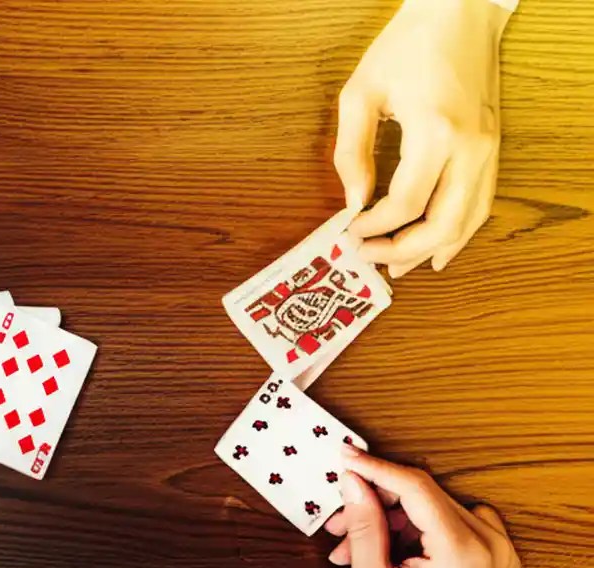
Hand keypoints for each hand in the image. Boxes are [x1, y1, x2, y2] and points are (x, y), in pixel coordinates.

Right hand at [325, 446, 520, 567]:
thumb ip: (364, 527)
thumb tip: (354, 483)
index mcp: (461, 549)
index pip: (414, 485)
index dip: (375, 467)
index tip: (345, 456)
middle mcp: (490, 545)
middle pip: (424, 497)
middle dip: (376, 504)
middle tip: (339, 522)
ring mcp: (500, 553)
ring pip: (437, 510)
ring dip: (395, 520)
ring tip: (359, 549)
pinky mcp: (500, 562)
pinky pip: (458, 526)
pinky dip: (424, 531)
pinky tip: (395, 552)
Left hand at [334, 0, 511, 276]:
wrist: (459, 12)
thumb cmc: (407, 46)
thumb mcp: (360, 92)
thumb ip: (350, 150)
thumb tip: (353, 200)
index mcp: (435, 130)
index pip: (404, 203)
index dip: (373, 227)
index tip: (348, 232)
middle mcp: (470, 146)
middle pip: (442, 223)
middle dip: (402, 250)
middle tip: (367, 257)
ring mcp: (488, 149)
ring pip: (467, 220)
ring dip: (431, 250)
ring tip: (398, 267)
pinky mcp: (493, 147)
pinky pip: (482, 203)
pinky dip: (460, 232)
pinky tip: (439, 250)